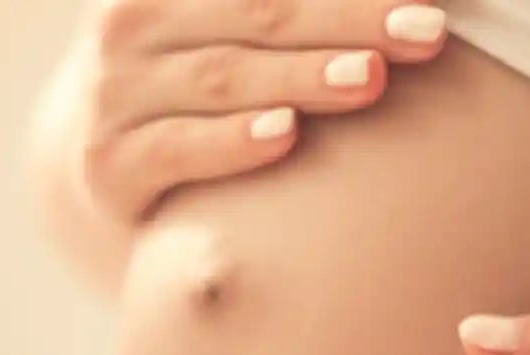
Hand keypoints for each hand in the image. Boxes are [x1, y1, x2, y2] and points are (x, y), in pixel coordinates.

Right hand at [72, 0, 447, 223]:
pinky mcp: (109, 164)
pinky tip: (286, 135)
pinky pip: (177, 148)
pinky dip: (232, 142)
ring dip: (303, 76)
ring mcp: (114, 91)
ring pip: (225, 76)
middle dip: (350, 18)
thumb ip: (295, 12)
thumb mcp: (232, 29)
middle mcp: (129, 18)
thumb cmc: (197, 80)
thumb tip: (418, 2)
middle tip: (426, 31)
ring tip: (372, 77)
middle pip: (258, 11)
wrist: (103, 162)